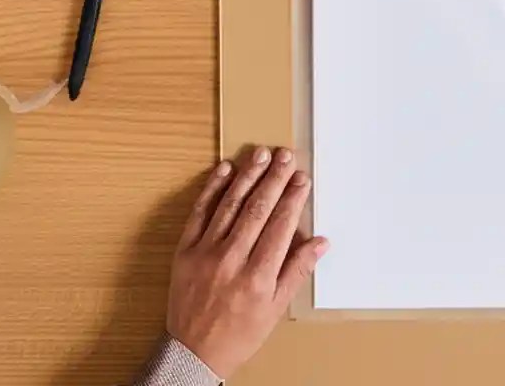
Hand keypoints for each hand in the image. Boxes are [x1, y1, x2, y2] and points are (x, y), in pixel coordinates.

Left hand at [166, 146, 329, 378]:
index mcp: (258, 276)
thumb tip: (320, 242)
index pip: (280, 226)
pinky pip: (199, 212)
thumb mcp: (275, 309)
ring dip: (247, 176)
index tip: (302, 179)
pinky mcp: (184, 250)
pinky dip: (212, 189)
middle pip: (258, 209)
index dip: (293, 198)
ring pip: (230, 204)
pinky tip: (225, 170)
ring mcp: (205, 252)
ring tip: (260, 154)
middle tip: (285, 156)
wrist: (194, 352)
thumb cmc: (239, 333)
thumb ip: (297, 271)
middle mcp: (231, 260)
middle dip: (274, 178)